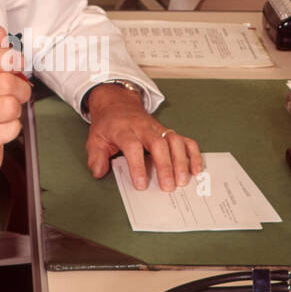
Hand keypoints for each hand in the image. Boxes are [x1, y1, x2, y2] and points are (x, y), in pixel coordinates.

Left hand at [85, 85, 202, 191]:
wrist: (118, 104)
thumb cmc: (108, 125)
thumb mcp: (95, 139)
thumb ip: (96, 156)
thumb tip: (99, 172)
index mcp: (124, 130)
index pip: (133, 146)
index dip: (138, 166)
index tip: (141, 184)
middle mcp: (144, 128)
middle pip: (158, 144)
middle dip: (165, 166)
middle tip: (168, 186)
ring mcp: (158, 129)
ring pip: (174, 141)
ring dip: (181, 161)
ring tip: (183, 181)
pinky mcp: (168, 131)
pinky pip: (184, 140)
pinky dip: (193, 154)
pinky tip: (195, 169)